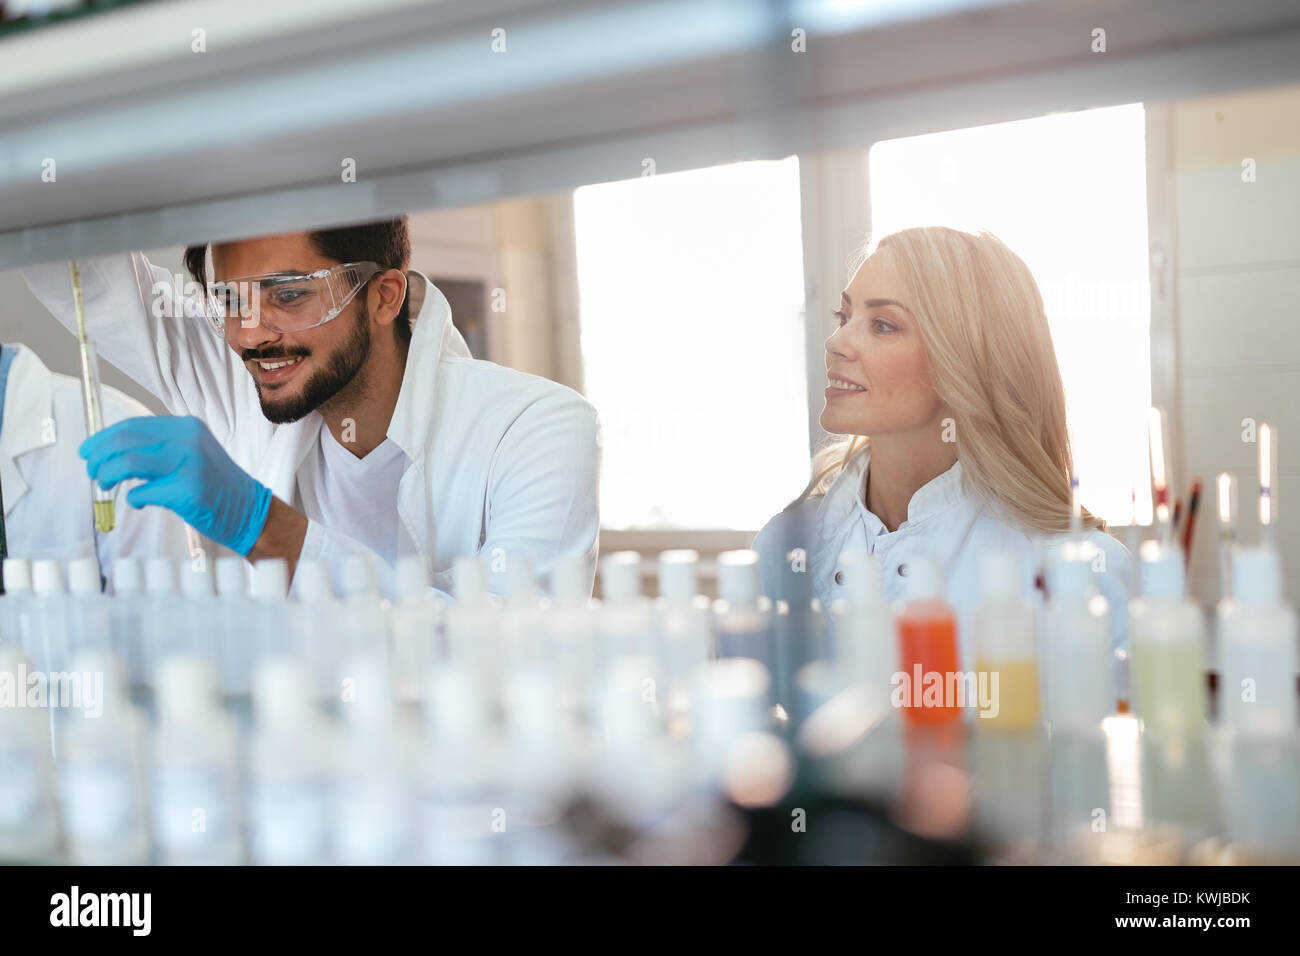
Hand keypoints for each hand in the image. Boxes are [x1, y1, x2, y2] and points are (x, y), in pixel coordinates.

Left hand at [81, 416, 272, 555]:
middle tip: (93, 472)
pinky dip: (134, 499)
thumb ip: (159, 447)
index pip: (132, 425)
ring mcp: (189, 465)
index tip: (88, 451)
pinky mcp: (188, 491)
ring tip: (105, 485)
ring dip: (107, 476)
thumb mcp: (191, 452)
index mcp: (187, 427)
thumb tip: (111, 450)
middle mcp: (189, 440)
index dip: (102, 438)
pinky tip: (141, 502)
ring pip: (128, 464)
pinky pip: (143, 493)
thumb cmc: (214, 485)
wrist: (248, 509)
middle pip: (125, 442)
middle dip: (99, 458)